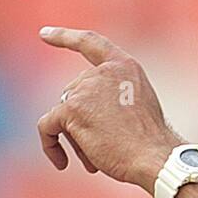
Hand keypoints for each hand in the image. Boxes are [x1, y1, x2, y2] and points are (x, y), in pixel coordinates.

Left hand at [37, 26, 182, 192]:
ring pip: (63, 112)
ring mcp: (86, 88)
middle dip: (81, 119)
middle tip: (101, 145)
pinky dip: (50, 145)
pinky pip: (47, 126)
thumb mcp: (136, 104)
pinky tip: (61, 163)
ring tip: (95, 158)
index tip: (44, 34)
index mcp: (124, 66)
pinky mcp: (72, 109)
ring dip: (75, 138)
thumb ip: (109, 94)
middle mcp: (104, 71)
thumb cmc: (149, 141)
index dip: (65, 37)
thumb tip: (69, 105)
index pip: (90, 42)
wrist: (154, 157)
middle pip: (74, 92)